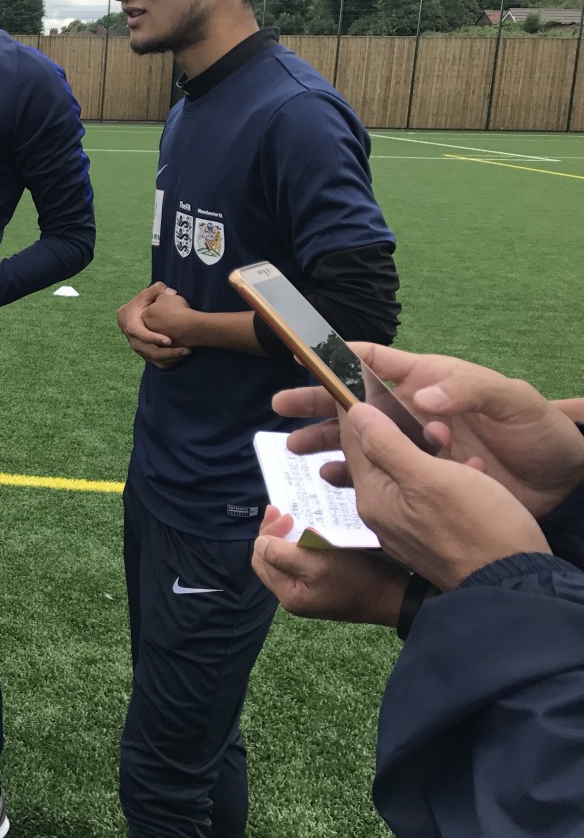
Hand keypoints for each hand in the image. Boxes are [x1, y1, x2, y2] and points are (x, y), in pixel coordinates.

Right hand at [116, 281, 189, 367]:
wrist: (131, 317)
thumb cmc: (141, 304)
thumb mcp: (147, 294)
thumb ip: (158, 289)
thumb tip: (171, 292)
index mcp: (130, 324)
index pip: (139, 334)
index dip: (153, 338)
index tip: (169, 340)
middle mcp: (133, 339)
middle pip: (149, 351)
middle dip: (168, 352)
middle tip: (186, 350)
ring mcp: (138, 349)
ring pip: (154, 359)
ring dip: (171, 358)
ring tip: (187, 352)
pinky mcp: (145, 354)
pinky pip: (157, 363)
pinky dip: (169, 362)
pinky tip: (182, 357)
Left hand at [252, 504, 408, 625]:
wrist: (394, 596)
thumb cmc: (356, 579)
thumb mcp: (317, 564)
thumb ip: (282, 555)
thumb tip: (259, 542)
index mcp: (288, 594)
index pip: (260, 559)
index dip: (266, 534)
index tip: (282, 514)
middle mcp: (294, 594)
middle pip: (270, 559)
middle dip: (272, 534)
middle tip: (284, 512)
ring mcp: (309, 590)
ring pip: (286, 559)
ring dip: (286, 538)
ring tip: (294, 519)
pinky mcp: (324, 583)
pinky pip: (303, 560)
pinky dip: (301, 544)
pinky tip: (309, 532)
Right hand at [274, 343, 583, 516]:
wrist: (564, 482)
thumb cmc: (538, 430)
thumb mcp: (511, 399)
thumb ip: (465, 391)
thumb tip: (418, 396)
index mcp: (430, 381)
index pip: (377, 362)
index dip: (339, 357)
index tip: (303, 355)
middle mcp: (414, 412)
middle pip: (355, 403)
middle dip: (316, 402)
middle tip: (281, 406)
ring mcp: (415, 446)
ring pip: (359, 440)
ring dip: (325, 441)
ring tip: (296, 447)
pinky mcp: (421, 477)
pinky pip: (377, 474)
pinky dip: (351, 476)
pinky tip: (330, 479)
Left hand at [341, 402, 548, 590]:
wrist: (513, 580)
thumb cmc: (476, 526)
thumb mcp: (429, 477)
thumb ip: (388, 444)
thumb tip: (354, 413)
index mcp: (373, 496)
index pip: (353, 441)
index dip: (361, 410)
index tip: (368, 384)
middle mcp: (381, 513)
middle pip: (379, 457)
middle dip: (403, 433)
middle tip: (435, 426)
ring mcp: (406, 526)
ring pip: (410, 473)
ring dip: (432, 454)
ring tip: (455, 447)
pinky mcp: (432, 534)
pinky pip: (431, 495)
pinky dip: (449, 478)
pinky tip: (474, 472)